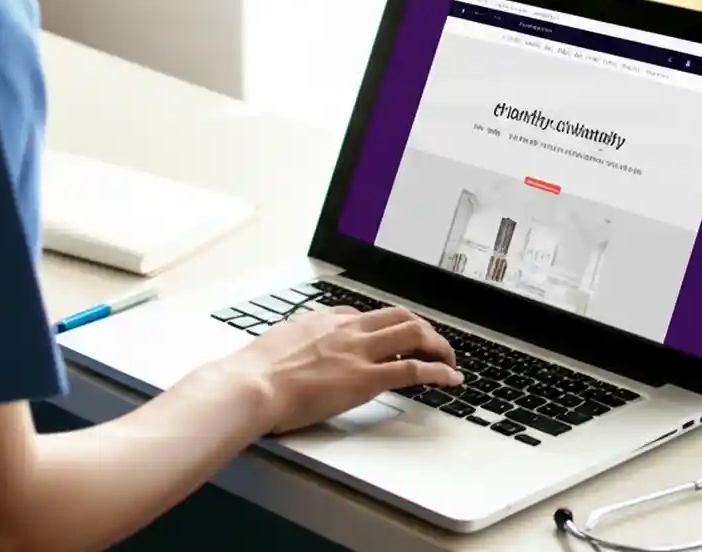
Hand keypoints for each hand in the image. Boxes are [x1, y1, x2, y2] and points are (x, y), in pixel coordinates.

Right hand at [204, 306, 462, 434]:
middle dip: (422, 328)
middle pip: (399, 316)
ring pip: (414, 334)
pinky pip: (414, 369)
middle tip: (432, 345)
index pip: (368, 315)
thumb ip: (296, 341)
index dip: (387, 327)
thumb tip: (295, 348)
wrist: (250, 385)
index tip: (394, 340)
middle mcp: (346, 329)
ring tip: (448, 359)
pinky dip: (439, 371)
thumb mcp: (277, 343)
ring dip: (438, 344)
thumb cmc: (254, 372)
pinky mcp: (366, 379)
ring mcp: (358, 352)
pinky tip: (450, 378)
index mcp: (324, 320)